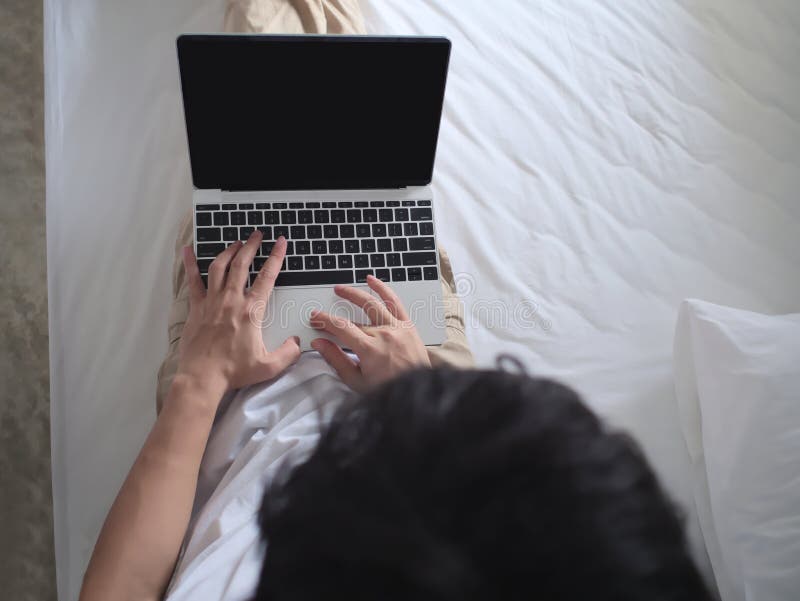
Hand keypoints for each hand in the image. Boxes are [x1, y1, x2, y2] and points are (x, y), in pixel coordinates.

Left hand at [176, 233, 299, 395]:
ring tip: (236, 242)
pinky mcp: (196, 307)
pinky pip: (193, 280)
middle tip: (257, 234)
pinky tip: (187, 250)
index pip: (267, 277)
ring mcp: (211, 302)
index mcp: (251, 311)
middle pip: (242, 264)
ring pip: (219, 267)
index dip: (276, 257)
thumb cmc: (233, 371)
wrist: (202, 376)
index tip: (280, 242)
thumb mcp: (269, 366)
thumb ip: (288, 352)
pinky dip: (190, 263)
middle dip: (251, 246)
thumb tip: (297, 342)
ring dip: (229, 251)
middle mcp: (231, 301)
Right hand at [309, 275, 429, 391]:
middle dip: (333, 315)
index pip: (341, 327)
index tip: (315, 318)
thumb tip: (319, 343)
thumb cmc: (388, 390)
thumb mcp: (356, 380)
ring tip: (341, 289)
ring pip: (372, 304)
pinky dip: (383, 289)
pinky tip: (372, 280)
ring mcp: (397, 327)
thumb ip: (336, 359)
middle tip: (321, 313)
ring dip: (354, 294)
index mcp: (370, 349)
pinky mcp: (407, 325)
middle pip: (353, 318)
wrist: (417, 392)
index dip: (324, 321)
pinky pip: (394, 302)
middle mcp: (384, 334)